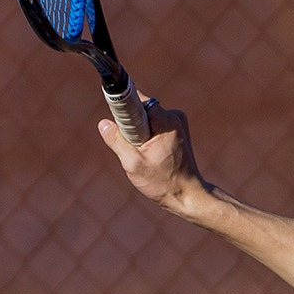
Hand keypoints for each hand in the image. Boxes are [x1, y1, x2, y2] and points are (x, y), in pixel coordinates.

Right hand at [98, 97, 208, 215]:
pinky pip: (153, 127)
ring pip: (145, 119)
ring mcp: (178, 123)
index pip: (135, 98)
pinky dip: (148, 139)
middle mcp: (174, 116)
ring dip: (139, 135)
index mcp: (165, 120)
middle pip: (139, 109)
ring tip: (147, 156)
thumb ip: (116, 141)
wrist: (189, 195)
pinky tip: (153, 156)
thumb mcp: (133, 163)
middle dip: (130, 127)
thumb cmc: (163, 182)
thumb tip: (103, 123)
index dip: (122, 112)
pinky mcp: (177, 130)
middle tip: (136, 150)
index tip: (119, 127)